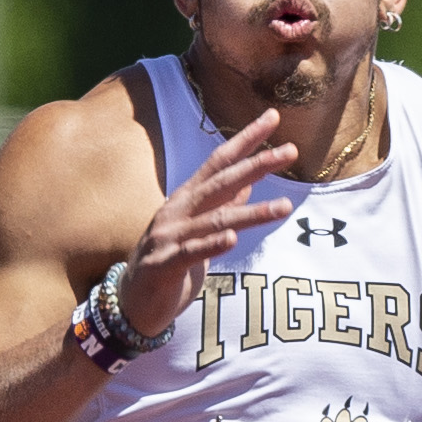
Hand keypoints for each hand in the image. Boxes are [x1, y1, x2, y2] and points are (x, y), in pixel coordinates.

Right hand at [119, 114, 297, 338]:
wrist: (131, 303)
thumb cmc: (169, 265)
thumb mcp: (198, 231)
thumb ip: (220, 207)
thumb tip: (248, 183)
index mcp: (187, 199)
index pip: (219, 162)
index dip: (245, 139)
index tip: (273, 117)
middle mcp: (177, 211)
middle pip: (221, 182)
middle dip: (256, 165)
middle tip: (290, 151)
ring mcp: (169, 237)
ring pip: (215, 219)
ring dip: (251, 213)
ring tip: (284, 207)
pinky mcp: (164, 265)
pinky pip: (190, 253)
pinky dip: (211, 245)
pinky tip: (230, 239)